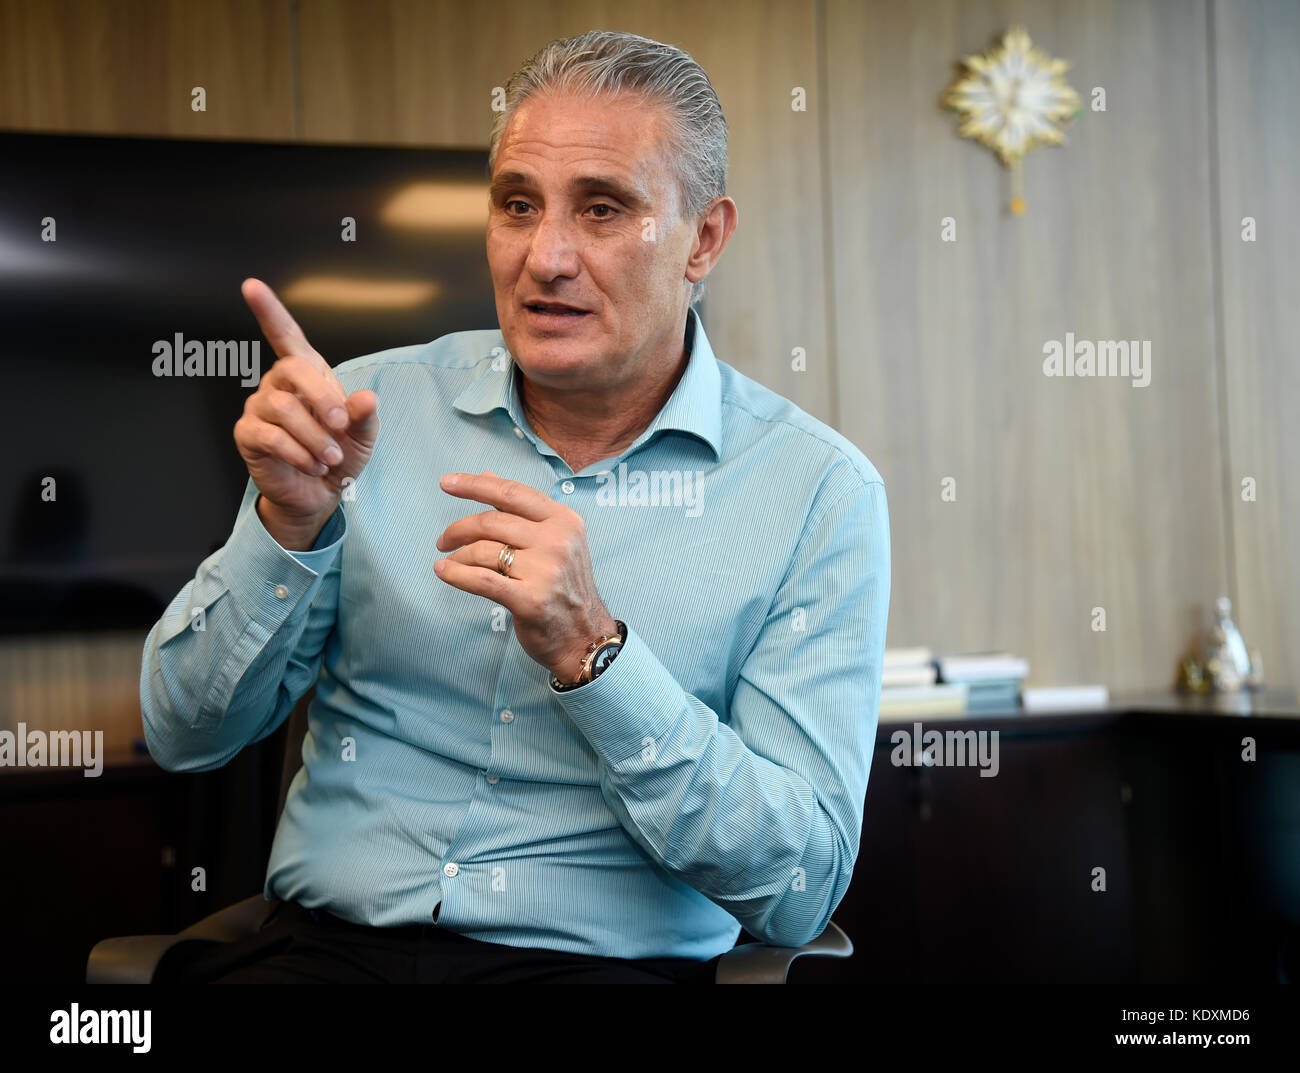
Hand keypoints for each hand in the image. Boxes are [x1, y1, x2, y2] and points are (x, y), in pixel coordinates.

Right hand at [234, 278, 379, 546]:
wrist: (320, 493)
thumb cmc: (339, 456)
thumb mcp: (363, 436)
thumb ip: (365, 416)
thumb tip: (365, 398)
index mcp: (307, 375)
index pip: (285, 335)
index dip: (269, 311)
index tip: (252, 286)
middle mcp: (278, 384)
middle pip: (291, 369)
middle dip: (321, 398)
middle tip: (340, 427)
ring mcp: (259, 408)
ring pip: (283, 408)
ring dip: (314, 437)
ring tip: (330, 458)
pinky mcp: (248, 435)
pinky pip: (271, 436)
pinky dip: (298, 453)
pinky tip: (312, 465)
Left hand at [434, 471, 617, 681]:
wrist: (584, 636)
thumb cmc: (564, 587)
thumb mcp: (554, 541)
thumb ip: (521, 510)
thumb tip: (487, 476)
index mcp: (564, 521)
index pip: (513, 493)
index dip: (476, 485)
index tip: (448, 482)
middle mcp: (557, 541)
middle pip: (493, 521)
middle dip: (460, 528)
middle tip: (444, 539)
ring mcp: (545, 571)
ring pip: (484, 550)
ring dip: (458, 554)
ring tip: (449, 561)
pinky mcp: (529, 599)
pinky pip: (481, 580)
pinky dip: (456, 574)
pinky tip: (443, 570)